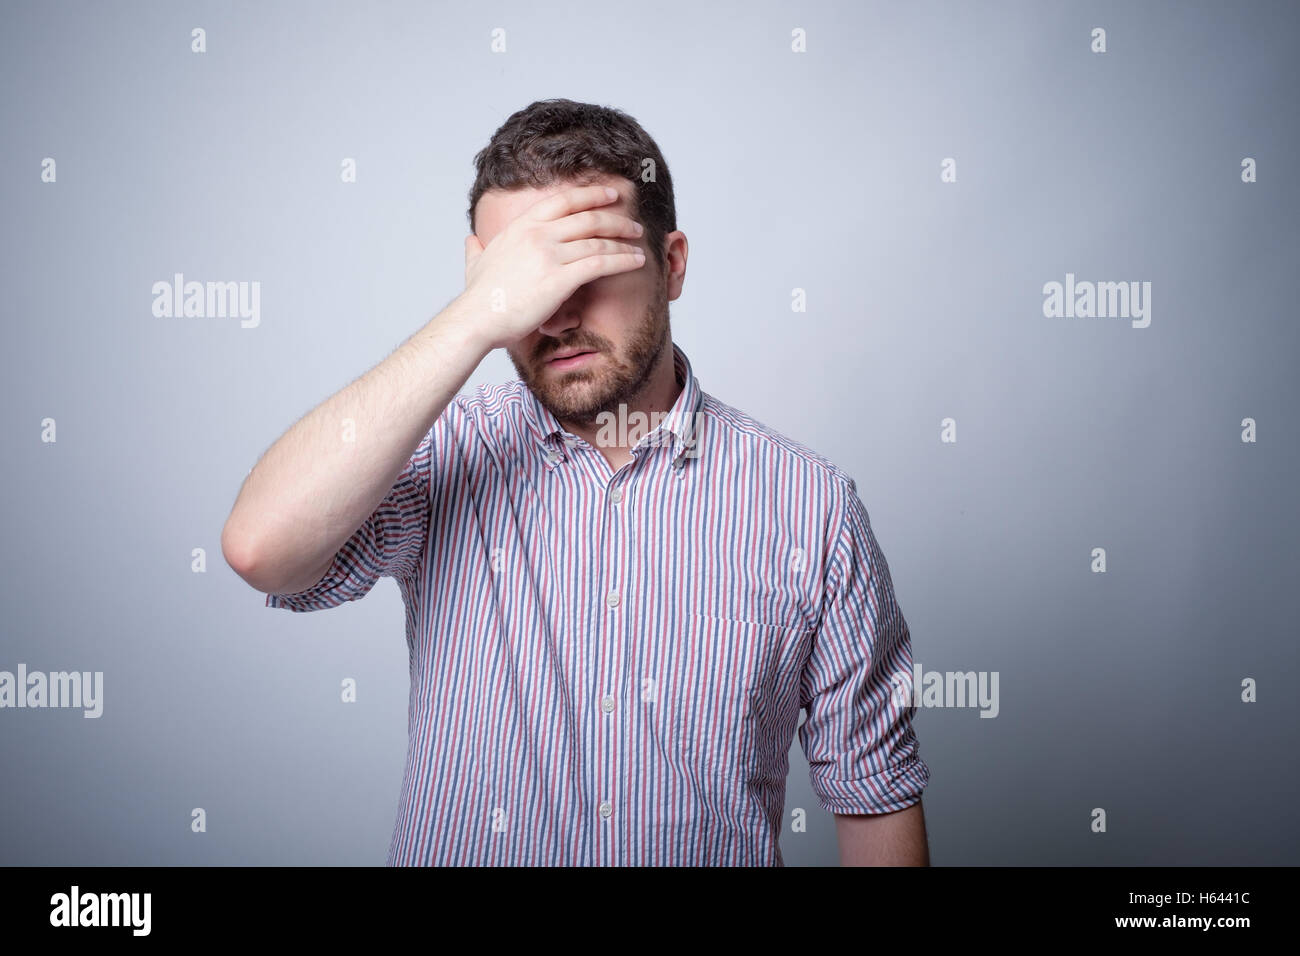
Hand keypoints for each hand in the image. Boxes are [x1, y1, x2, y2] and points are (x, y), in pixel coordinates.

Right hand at [458, 184, 645, 350]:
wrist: (476, 318)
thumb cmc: (478, 297)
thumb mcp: (475, 264)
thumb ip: (476, 249)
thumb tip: (471, 241)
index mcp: (521, 226)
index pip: (563, 201)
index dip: (591, 194)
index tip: (611, 194)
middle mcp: (537, 234)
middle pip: (588, 217)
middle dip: (616, 218)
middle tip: (633, 224)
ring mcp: (549, 254)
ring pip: (598, 241)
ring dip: (623, 242)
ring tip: (639, 245)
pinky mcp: (560, 278)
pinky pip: (600, 264)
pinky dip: (623, 260)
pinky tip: (636, 262)